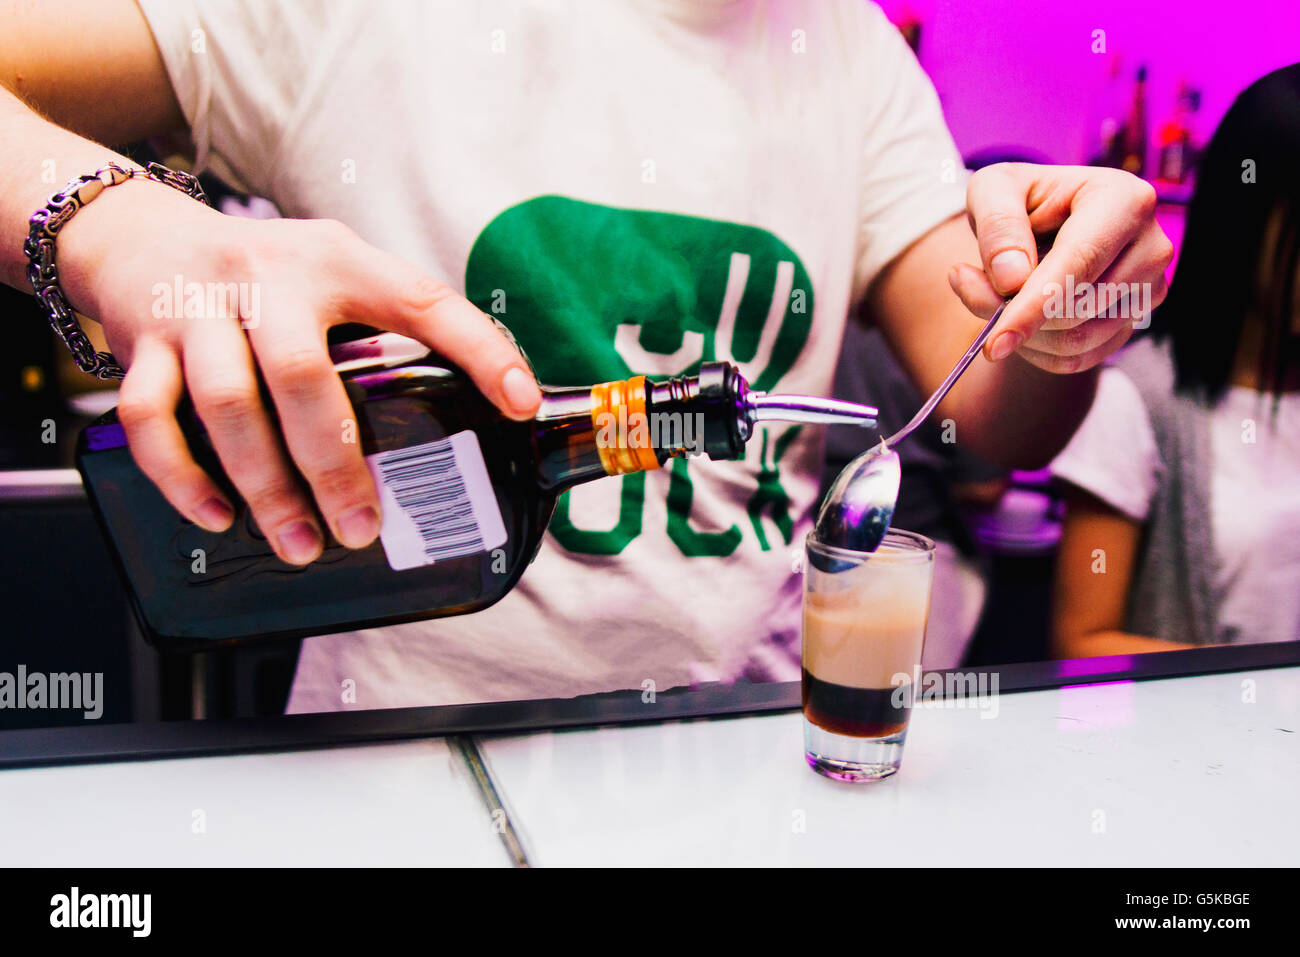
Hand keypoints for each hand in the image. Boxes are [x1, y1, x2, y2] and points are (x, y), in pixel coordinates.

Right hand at [59, 183, 540, 564]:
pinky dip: (182, 475)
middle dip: (336, 463)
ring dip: (266, 486)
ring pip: (227, 404)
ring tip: (299, 543)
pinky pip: (151, 417)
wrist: (140, 236)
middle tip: (363, 528)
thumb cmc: (266, 276)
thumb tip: (473, 412)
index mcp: (338, 263)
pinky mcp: (141, 342)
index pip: (422, 301)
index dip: (479, 349)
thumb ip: (385, 329)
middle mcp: (270, 278)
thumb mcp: (333, 275)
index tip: (521, 404)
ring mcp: (198, 308)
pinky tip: (216, 517)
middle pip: (303, 373)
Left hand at [949, 163, 1174, 372]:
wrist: (1039, 221)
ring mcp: (1149, 288)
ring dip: (1025, 334)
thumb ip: (997, 225)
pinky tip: (1021, 319)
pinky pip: (1079, 358)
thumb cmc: (1018, 199)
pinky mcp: (1134, 320)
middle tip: (975, 290)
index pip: (1080, 262)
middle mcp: (1150, 246)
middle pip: (1079, 308)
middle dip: (1018, 316)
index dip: (1035, 304)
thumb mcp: (993, 188)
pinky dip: (1038, 350)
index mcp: (1124, 200)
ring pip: (1078, 340)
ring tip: (998, 297)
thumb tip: (1013, 279)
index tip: (995, 340)